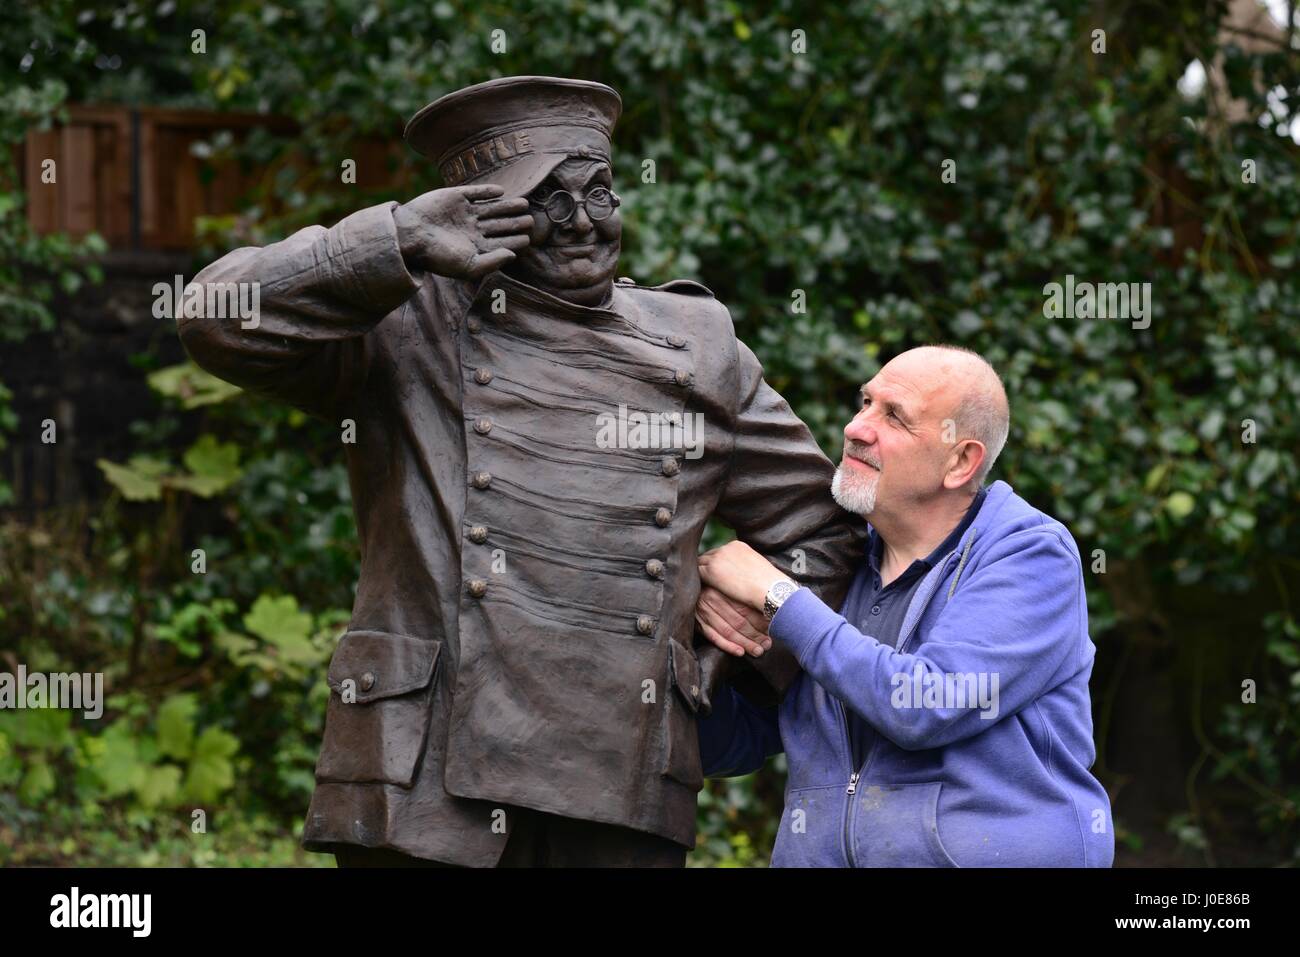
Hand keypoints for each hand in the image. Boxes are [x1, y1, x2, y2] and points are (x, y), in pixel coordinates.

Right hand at [394, 184, 532, 279]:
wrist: (410, 235)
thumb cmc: (438, 257)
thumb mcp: (468, 266)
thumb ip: (492, 262)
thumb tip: (513, 256)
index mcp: (475, 246)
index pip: (500, 242)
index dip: (515, 240)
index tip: (528, 239)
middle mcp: (471, 228)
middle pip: (499, 224)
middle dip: (515, 222)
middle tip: (531, 220)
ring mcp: (464, 212)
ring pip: (492, 208)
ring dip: (507, 206)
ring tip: (524, 204)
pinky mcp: (455, 196)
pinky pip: (475, 192)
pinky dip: (487, 191)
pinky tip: (500, 192)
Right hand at [695, 586, 771, 657]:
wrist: (687, 584)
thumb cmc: (715, 584)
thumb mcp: (729, 582)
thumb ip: (744, 592)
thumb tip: (768, 607)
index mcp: (723, 588)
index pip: (745, 608)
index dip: (760, 621)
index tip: (773, 629)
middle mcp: (713, 599)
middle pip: (739, 621)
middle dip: (755, 635)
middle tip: (767, 644)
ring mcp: (704, 611)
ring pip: (728, 631)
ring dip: (744, 643)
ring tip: (757, 651)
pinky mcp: (697, 622)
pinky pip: (713, 636)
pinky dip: (727, 646)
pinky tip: (739, 652)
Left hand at [697, 540, 787, 611]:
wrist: (768, 588)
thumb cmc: (768, 584)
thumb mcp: (756, 566)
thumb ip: (743, 565)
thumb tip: (737, 574)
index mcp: (737, 545)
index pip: (719, 552)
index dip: (716, 563)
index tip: (714, 573)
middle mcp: (726, 548)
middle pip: (708, 556)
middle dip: (706, 566)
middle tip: (702, 579)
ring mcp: (717, 558)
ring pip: (700, 563)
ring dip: (700, 573)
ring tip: (699, 584)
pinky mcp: (711, 570)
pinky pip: (697, 573)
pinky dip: (697, 580)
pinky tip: (698, 589)